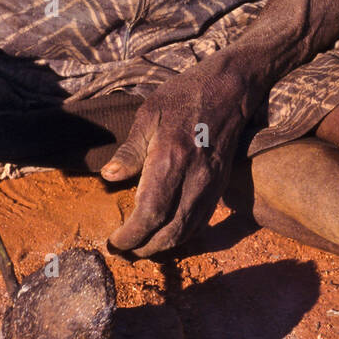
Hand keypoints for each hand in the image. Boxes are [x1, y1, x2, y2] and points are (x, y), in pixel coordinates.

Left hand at [101, 60, 251, 257]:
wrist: (229, 87)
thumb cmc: (184, 95)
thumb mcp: (149, 113)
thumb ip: (130, 150)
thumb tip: (109, 177)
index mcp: (171, 160)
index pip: (149, 215)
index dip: (130, 237)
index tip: (113, 242)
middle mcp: (195, 178)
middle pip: (170, 232)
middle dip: (144, 248)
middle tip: (123, 250)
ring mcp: (212, 184)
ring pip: (188, 232)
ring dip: (163, 246)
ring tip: (141, 246)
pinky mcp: (220, 184)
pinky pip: (201, 221)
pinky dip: (182, 235)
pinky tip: (166, 232)